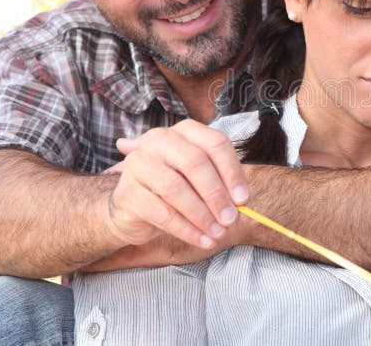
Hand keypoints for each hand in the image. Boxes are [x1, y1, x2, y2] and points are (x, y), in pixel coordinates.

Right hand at [103, 120, 248, 249]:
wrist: (133, 209)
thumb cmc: (174, 191)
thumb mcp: (200, 182)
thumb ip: (222, 186)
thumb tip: (243, 202)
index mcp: (184, 131)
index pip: (215, 143)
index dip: (232, 171)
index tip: (243, 198)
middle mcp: (159, 141)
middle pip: (194, 162)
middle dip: (216, 194)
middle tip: (231, 219)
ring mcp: (138, 164)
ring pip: (176, 188)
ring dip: (202, 215)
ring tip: (218, 233)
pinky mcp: (127, 192)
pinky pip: (162, 213)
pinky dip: (186, 229)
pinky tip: (201, 239)